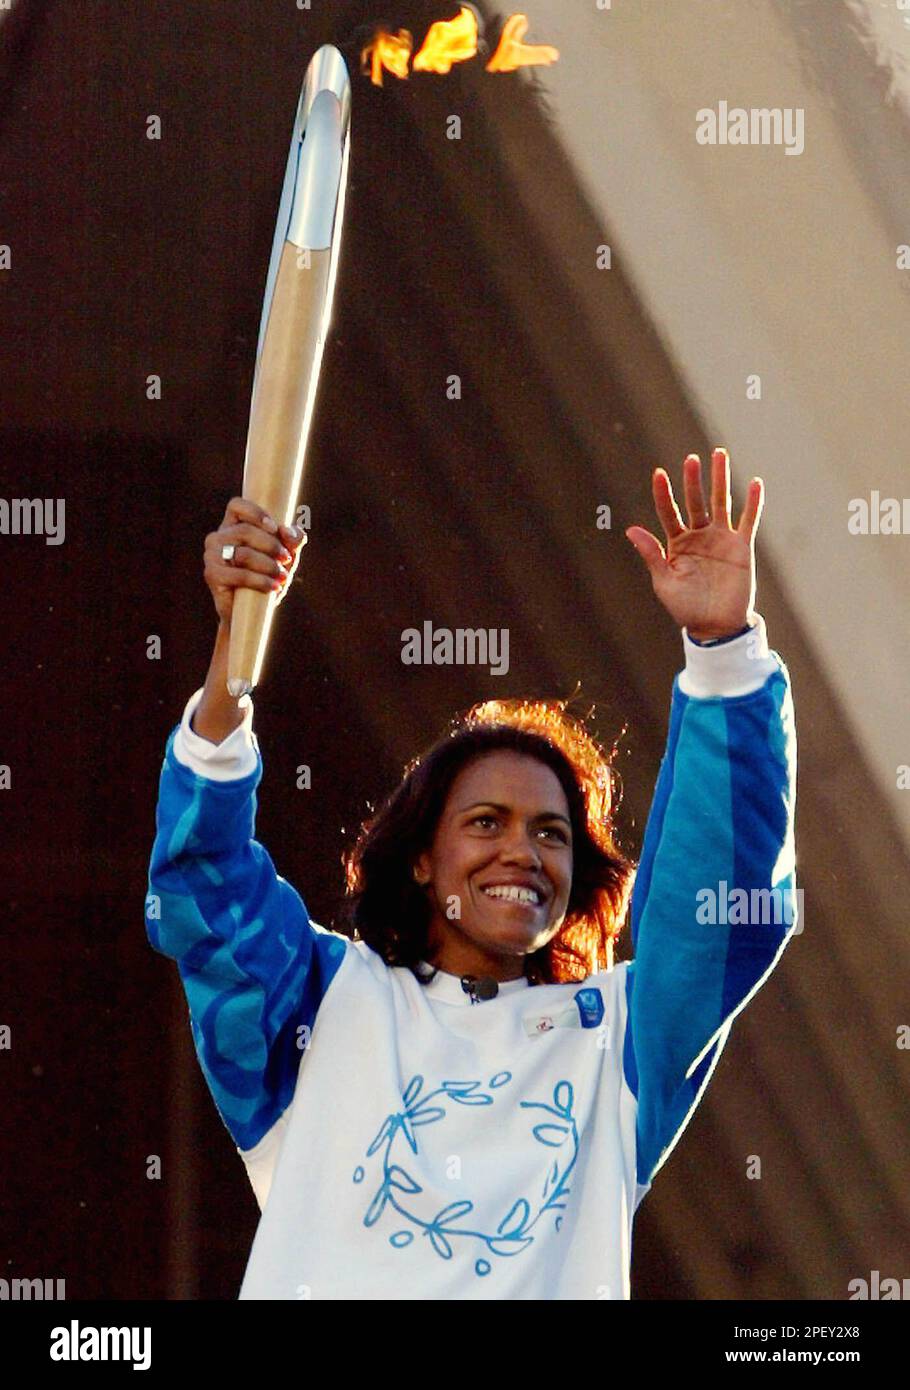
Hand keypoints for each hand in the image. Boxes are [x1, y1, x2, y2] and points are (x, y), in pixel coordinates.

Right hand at [204, 497, 307, 626]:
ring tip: (283, 576)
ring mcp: (211, 556)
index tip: (274, 528)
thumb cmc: (268, 577)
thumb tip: (288, 531)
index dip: (255, 513)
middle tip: (287, 559)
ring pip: (243, 553)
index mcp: (232, 526)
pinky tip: (274, 587)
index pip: (237, 505)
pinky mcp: (213, 575)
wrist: (251, 612)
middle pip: (245, 531)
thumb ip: (293, 539)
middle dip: (272, 545)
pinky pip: (239, 574)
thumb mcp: (286, 556)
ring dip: (269, 565)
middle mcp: (218, 537)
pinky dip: (261, 581)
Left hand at [624, 448, 762, 639]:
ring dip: (720, 479)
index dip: (663, 493)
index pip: (668, 512)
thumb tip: (630, 529)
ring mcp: (721, 539)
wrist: (715, 626)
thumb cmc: (686, 607)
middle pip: (695, 501)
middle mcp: (699, 536)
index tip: (659, 473)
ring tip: (719, 454)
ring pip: (721, 502)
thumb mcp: (664, 581)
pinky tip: (756, 483)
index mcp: (677, 543)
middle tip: (691, 458)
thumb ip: (651, 554)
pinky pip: (749, 521)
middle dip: (693, 480)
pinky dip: (754, 503)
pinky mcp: (741, 547)